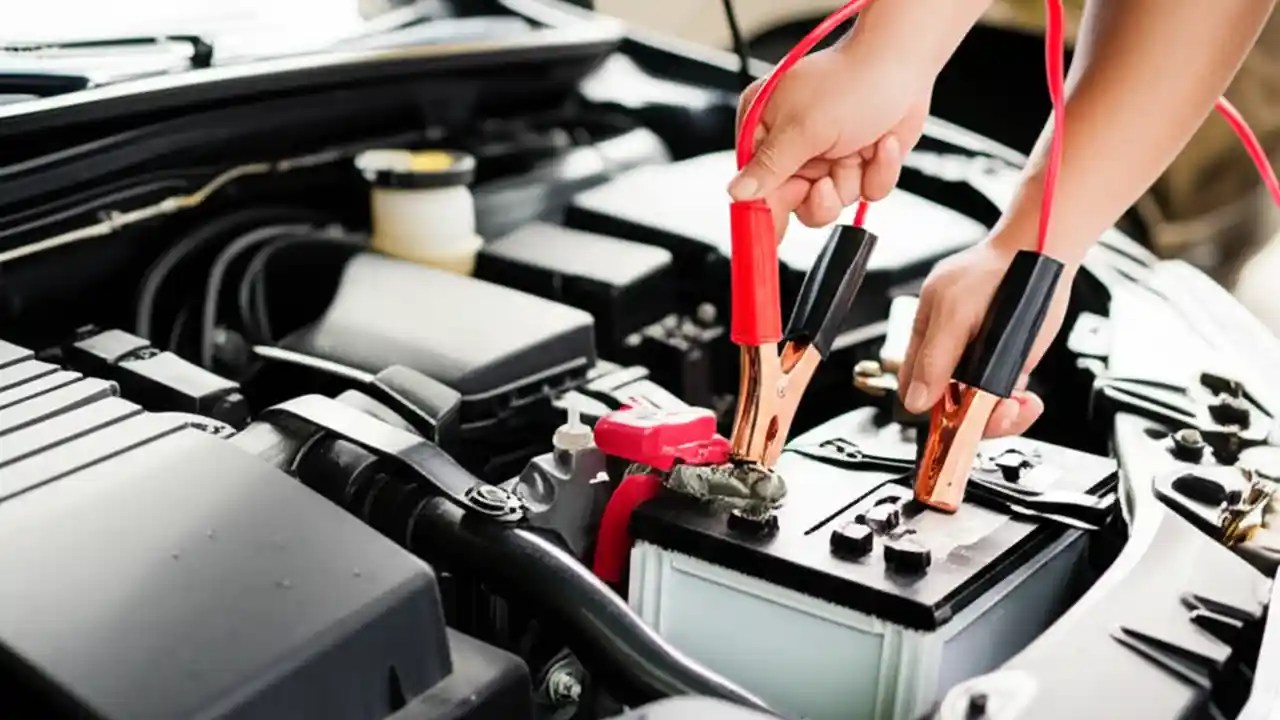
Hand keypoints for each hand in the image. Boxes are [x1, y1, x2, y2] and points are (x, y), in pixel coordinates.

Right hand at [728, 42, 931, 234]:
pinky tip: (882, 145)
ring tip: (857, 151)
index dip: (762, 212)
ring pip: (829, 203)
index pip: (752, 184)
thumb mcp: (803, 128)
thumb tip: (736, 193)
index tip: (771, 237)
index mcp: (764, 128)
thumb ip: (769, 167)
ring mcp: (825, 157)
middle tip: (828, 181)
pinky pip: (862, 193)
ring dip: (849, 182)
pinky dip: (877, 173)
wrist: (905, 64)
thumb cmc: (853, 80)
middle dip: (817, 196)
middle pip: (791, 202)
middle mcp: (791, 145)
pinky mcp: (857, 163)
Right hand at [897, 237, 1075, 437]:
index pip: (916, 391)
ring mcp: (981, 361)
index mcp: (925, 341)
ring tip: (1020, 406)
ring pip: (981, 409)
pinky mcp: (1009, 364)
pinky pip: (1007, 399)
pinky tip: (1027, 401)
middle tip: (999, 413)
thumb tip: (916, 399)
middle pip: (951, 407)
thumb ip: (934, 358)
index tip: (958, 426)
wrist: (1037, 256)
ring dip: (1002, 416)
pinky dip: (1020, 408)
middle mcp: (951, 355)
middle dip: (975, 420)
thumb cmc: (991, 270)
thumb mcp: (954, 313)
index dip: (935, 412)